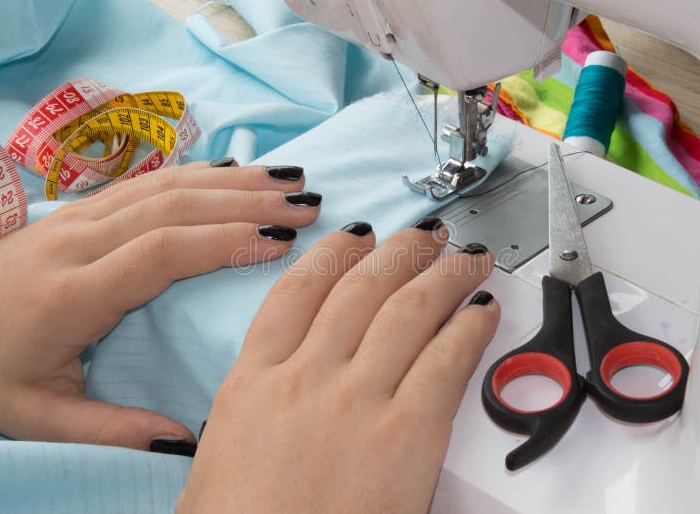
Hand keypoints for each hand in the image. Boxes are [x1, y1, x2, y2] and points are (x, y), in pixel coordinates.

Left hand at [0, 159, 319, 452]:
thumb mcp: (38, 417)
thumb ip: (111, 429)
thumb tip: (186, 439)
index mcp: (74, 292)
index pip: (162, 252)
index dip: (226, 240)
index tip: (282, 241)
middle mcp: (79, 241)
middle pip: (174, 206)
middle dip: (248, 201)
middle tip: (307, 204)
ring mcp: (79, 217)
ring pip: (166, 184)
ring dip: (232, 180)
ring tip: (289, 179)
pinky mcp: (81, 209)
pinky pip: (149, 180)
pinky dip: (199, 171)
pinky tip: (237, 170)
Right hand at [179, 219, 499, 512]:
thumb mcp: (217, 464)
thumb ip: (248, 417)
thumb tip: (270, 398)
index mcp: (252, 383)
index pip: (298, 291)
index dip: (335, 253)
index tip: (357, 235)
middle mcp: (306, 377)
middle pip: (360, 287)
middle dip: (399, 251)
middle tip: (423, 236)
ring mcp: (358, 400)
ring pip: (407, 309)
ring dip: (441, 274)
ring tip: (462, 255)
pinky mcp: (410, 432)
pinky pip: (447, 358)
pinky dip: (469, 326)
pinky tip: (482, 309)